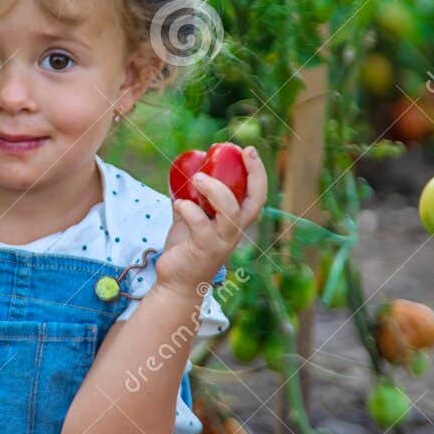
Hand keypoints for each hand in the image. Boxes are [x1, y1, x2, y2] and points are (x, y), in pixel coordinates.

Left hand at [155, 146, 266, 298]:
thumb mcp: (189, 219)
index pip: (256, 195)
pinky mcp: (205, 250)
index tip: (248, 151)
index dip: (257, 172)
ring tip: (197, 177)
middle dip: (253, 175)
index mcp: (235, 221)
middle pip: (255, 202)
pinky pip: (201, 225)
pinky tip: (178, 203)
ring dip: (216, 190)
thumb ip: (190, 200)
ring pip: (230, 212)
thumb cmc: (186, 250)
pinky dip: (189, 210)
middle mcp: (234, 231)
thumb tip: (179, 176)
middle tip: (238, 153)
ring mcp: (222, 242)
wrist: (176, 283)